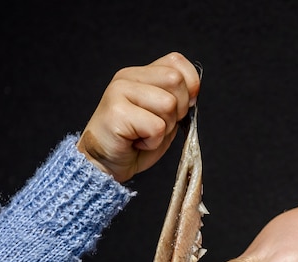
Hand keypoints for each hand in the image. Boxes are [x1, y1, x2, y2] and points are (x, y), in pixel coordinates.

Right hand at [77, 52, 199, 182]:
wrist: (104, 164)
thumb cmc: (134, 142)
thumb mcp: (163, 117)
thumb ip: (177, 100)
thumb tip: (193, 94)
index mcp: (140, 75)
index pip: (176, 61)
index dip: (190, 85)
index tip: (183, 106)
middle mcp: (127, 78)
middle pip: (176, 80)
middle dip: (178, 110)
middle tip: (158, 125)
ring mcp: (119, 92)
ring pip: (168, 104)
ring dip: (164, 128)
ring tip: (144, 134)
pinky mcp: (117, 112)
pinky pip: (156, 127)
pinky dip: (153, 141)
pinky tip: (136, 142)